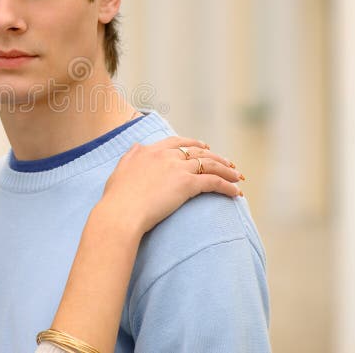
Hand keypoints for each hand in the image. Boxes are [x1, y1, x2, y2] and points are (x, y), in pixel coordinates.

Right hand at [99, 136, 243, 238]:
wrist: (121, 212)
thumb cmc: (117, 198)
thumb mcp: (120, 169)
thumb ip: (131, 155)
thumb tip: (138, 145)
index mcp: (150, 150)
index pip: (177, 142)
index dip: (194, 144)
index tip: (204, 147)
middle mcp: (166, 155)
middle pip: (199, 152)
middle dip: (217, 157)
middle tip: (229, 164)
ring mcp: (177, 168)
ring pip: (210, 164)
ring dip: (227, 171)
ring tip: (238, 178)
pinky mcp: (187, 183)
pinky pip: (214, 182)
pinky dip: (227, 187)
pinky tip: (236, 193)